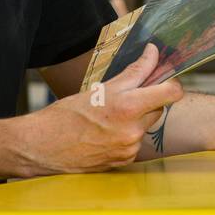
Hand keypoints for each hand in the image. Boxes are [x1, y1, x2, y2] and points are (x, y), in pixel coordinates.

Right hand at [14, 43, 182, 174]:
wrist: (42, 147)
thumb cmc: (66, 115)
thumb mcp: (100, 88)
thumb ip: (134, 72)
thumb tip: (153, 53)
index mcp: (127, 108)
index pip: (171, 93)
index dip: (172, 83)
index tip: (164, 77)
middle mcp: (132, 131)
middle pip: (159, 108)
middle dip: (147, 100)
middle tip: (125, 95)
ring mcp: (129, 149)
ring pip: (146, 125)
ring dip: (135, 118)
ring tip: (108, 117)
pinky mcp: (124, 162)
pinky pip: (135, 142)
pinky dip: (126, 134)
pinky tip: (105, 133)